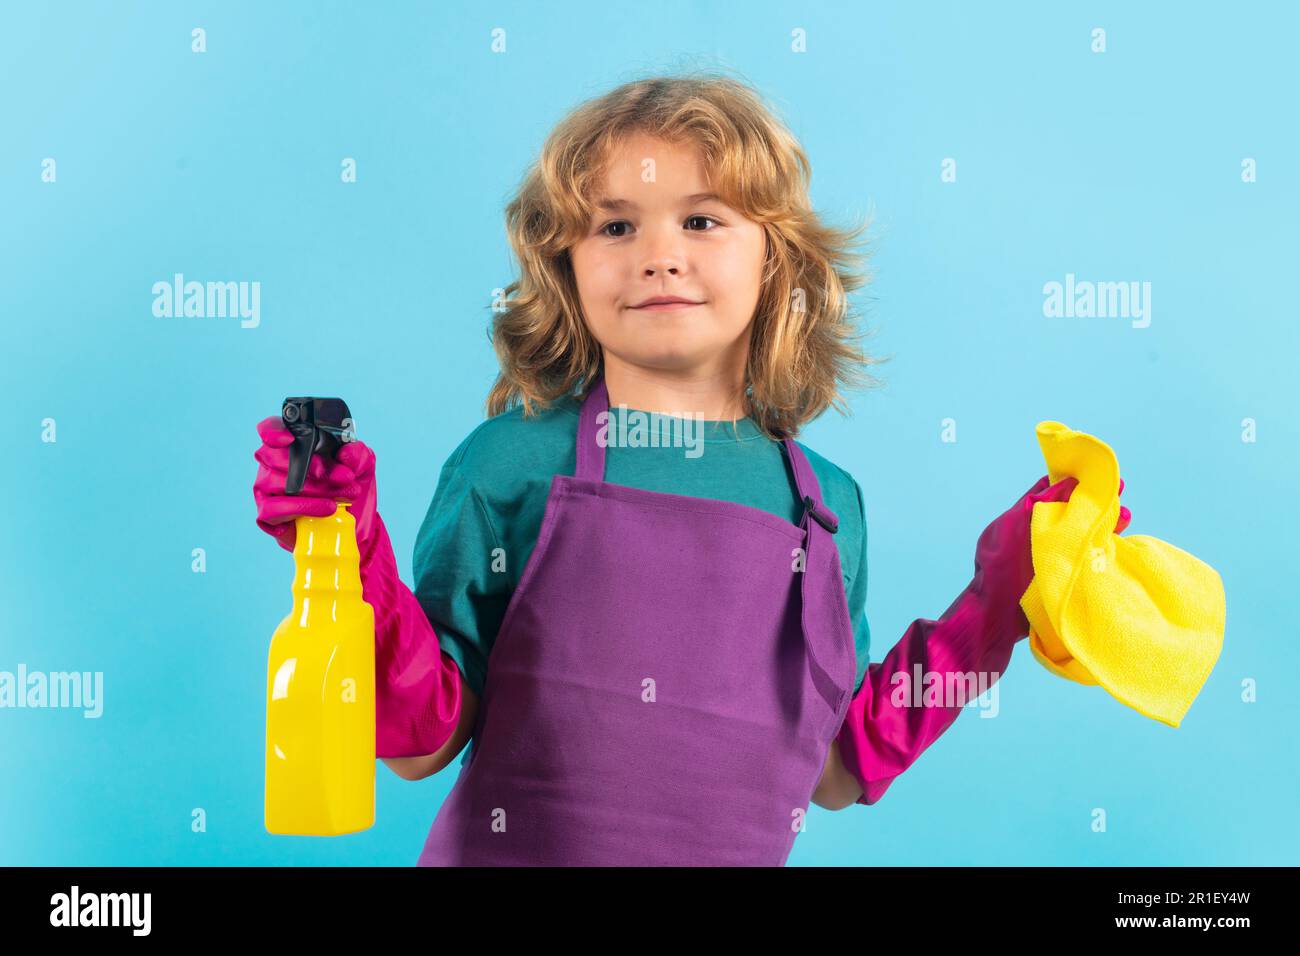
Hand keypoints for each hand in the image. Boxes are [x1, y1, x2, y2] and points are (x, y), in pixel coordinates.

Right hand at [252, 416, 377, 552]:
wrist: (349, 522)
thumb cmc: (346, 486)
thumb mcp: (362, 466)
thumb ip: (358, 454)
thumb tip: (346, 453)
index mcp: (291, 443)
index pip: (270, 429)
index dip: (273, 432)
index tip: (290, 439)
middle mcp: (272, 463)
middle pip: (278, 457)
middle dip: (316, 467)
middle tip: (344, 476)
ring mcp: (266, 488)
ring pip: (281, 484)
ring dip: (317, 490)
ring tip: (344, 496)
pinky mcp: (267, 513)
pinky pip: (276, 509)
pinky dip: (303, 507)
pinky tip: (327, 509)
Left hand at [976, 473, 1130, 638]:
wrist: (997, 615)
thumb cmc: (998, 569)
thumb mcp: (1012, 528)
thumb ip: (1036, 504)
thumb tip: (1065, 483)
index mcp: (1024, 517)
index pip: (1052, 490)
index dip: (1073, 481)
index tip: (1095, 473)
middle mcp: (1040, 532)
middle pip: (1072, 510)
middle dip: (1095, 501)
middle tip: (1118, 489)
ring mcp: (1054, 553)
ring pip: (1084, 532)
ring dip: (1104, 522)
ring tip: (1125, 516)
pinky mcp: (1066, 573)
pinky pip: (1089, 556)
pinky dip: (1104, 547)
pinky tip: (1120, 540)